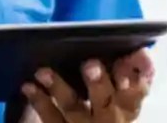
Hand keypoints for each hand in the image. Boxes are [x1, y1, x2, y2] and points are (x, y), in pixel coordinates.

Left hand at [21, 49, 153, 122]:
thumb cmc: (102, 102)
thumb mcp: (119, 90)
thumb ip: (128, 70)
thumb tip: (133, 50)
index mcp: (127, 105)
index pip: (138, 90)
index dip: (135, 75)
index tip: (129, 57)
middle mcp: (111, 117)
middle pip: (107, 101)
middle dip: (99, 84)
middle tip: (90, 64)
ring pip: (74, 108)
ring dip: (59, 88)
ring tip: (43, 71)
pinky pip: (51, 118)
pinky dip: (39, 101)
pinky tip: (29, 86)